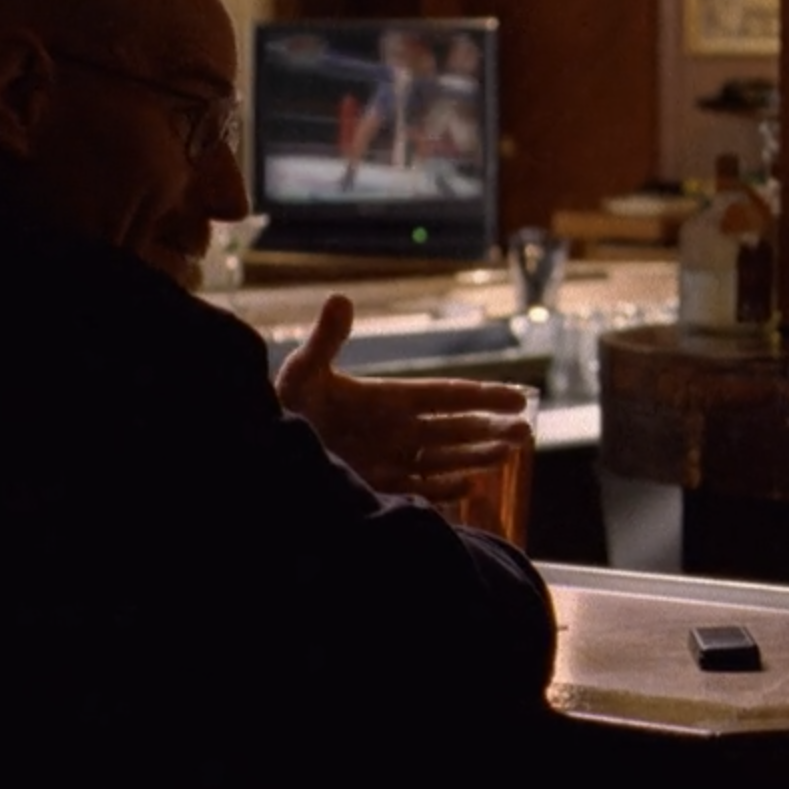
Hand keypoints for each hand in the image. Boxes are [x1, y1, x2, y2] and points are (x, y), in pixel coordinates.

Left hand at [274, 293, 532, 497]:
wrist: (262, 450)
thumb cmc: (283, 406)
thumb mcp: (302, 371)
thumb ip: (326, 340)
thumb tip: (340, 297)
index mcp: (392, 399)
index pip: (448, 396)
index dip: (484, 396)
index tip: (519, 397)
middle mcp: (399, 430)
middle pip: (458, 429)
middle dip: (491, 431)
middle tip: (526, 433)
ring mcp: (392, 461)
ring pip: (447, 459)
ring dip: (478, 457)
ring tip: (510, 454)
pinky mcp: (379, 489)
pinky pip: (421, 491)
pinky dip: (445, 489)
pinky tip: (469, 486)